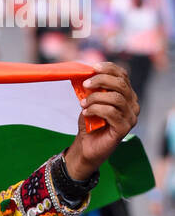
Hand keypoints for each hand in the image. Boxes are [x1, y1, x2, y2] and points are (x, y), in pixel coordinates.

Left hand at [63, 63, 139, 180]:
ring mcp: (131, 117)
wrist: (86, 147)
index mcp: (127, 95)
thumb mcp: (91, 102)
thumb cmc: (90, 124)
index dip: (109, 68)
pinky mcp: (124, 128)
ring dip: (96, 98)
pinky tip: (86, 113)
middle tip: (85, 84)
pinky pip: (111, 112)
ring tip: (83, 104)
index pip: (123, 75)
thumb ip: (93, 88)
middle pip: (121, 84)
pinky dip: (96, 110)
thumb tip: (87, 73)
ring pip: (116, 98)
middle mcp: (133, 104)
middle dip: (101, 80)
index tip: (93, 67)